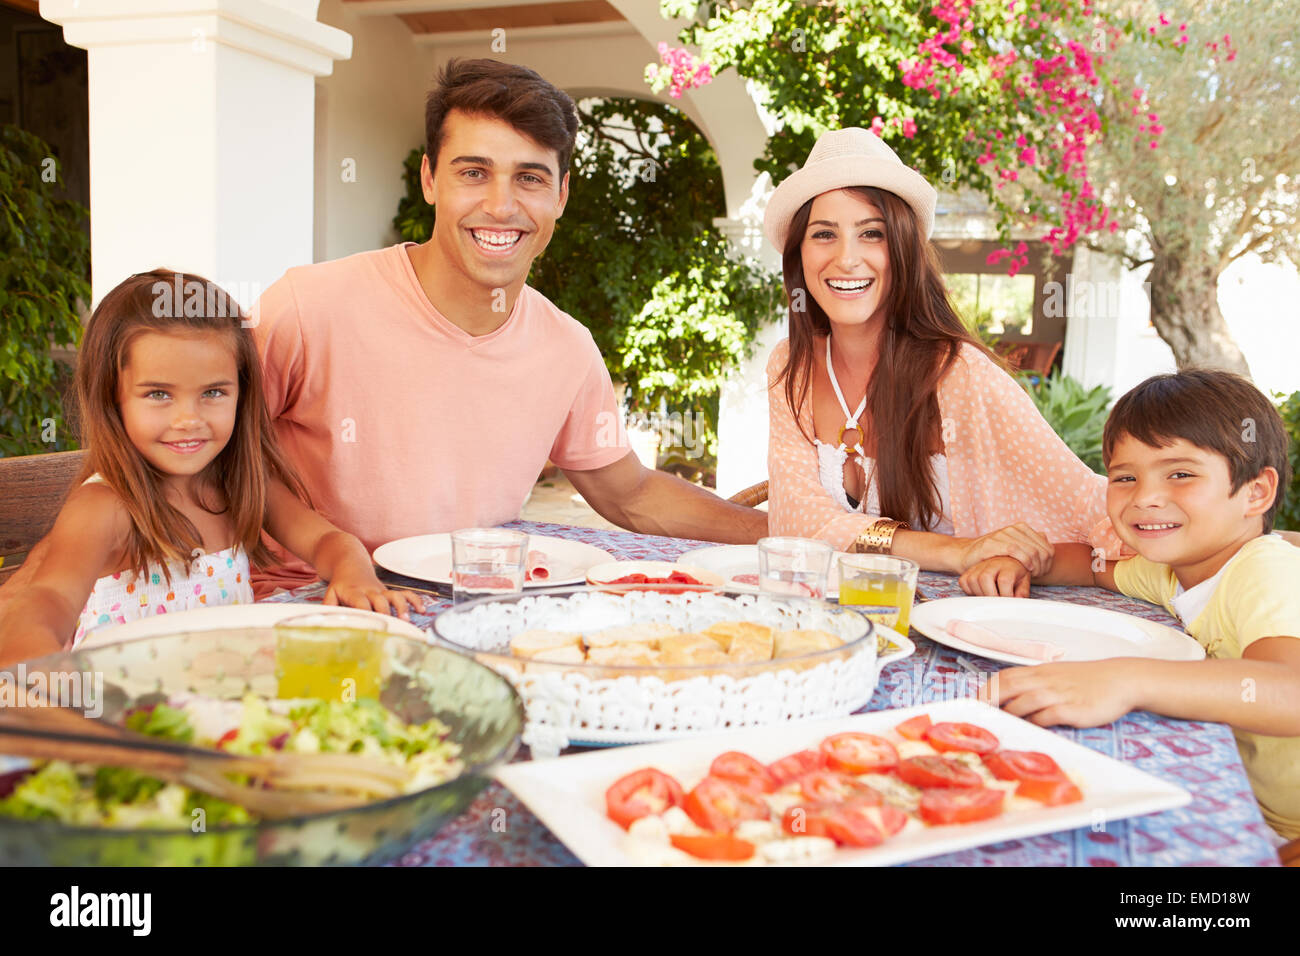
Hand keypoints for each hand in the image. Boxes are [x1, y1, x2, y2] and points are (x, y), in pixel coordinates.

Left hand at [322, 578, 427, 620]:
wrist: (349, 562)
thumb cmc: (340, 583)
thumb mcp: (330, 593)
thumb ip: (328, 606)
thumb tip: (325, 620)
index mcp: (355, 593)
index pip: (362, 604)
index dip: (366, 613)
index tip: (369, 626)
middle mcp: (370, 591)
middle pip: (381, 601)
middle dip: (387, 613)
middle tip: (391, 627)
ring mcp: (381, 590)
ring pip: (396, 596)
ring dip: (403, 607)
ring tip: (407, 619)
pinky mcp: (389, 591)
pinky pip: (404, 593)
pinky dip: (414, 600)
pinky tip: (421, 610)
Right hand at [954, 523, 1053, 575]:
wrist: (966, 555)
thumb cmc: (992, 555)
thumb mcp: (1014, 547)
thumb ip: (1029, 544)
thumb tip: (1045, 537)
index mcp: (1021, 528)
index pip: (1046, 546)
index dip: (1048, 562)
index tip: (1042, 573)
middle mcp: (1013, 529)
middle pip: (1041, 550)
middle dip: (1043, 566)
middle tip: (1038, 576)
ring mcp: (1002, 534)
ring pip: (1031, 550)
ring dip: (1036, 566)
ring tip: (1032, 575)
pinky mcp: (992, 542)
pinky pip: (1015, 550)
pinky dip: (1024, 561)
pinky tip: (1026, 569)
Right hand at [959, 556, 1031, 597]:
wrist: (1007, 561)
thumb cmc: (1015, 573)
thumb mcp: (1024, 582)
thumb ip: (1022, 593)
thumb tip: (1016, 603)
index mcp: (1008, 566)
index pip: (1004, 580)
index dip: (1006, 595)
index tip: (1008, 602)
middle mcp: (992, 564)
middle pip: (984, 578)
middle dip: (990, 595)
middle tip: (996, 602)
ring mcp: (979, 566)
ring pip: (972, 580)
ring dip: (979, 593)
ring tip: (989, 598)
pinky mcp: (970, 570)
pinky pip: (964, 581)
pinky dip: (969, 590)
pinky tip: (980, 593)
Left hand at [984, 660, 1139, 727]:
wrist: (1121, 679)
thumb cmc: (1089, 679)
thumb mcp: (1058, 675)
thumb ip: (1035, 683)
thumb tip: (1012, 696)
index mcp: (1040, 671)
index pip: (1005, 676)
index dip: (987, 688)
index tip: (974, 701)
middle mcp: (1046, 680)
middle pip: (1009, 686)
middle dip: (989, 700)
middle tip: (977, 714)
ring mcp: (1059, 694)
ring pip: (1025, 701)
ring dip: (1009, 712)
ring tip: (999, 724)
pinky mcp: (1073, 709)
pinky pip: (1047, 716)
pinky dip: (1035, 722)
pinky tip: (1029, 729)